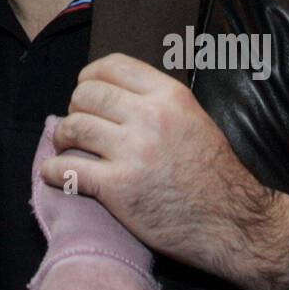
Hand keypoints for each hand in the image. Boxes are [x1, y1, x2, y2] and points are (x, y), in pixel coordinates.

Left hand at [42, 54, 288, 289]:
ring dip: (63, 137)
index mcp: (169, 96)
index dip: (90, 76)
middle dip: (75, 107)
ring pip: (74, 127)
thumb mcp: (194, 118)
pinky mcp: (118, 188)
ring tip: (66, 146)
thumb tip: (116, 91)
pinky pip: (68, 169)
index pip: (113, 66)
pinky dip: (53, 170)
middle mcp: (150, 117)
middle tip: (78, 123)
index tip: (85, 88)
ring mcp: (133, 152)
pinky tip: (54, 172)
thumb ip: (159, 100)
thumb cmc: (215, 173)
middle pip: (87, 94)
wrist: (235, 223)